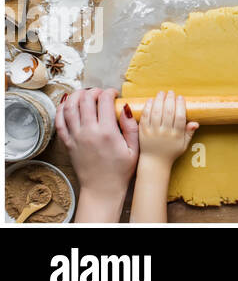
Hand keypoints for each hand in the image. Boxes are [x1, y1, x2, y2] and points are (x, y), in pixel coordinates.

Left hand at [56, 88, 137, 221]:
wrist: (102, 189)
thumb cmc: (121, 170)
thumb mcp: (135, 148)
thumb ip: (132, 126)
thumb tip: (126, 107)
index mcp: (107, 132)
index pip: (104, 100)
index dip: (110, 92)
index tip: (114, 94)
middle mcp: (89, 132)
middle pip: (85, 100)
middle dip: (93, 91)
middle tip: (100, 93)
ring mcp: (76, 137)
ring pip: (70, 108)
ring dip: (76, 96)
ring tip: (84, 94)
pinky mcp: (68, 144)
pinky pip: (59, 122)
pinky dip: (61, 110)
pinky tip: (67, 104)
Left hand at [136, 91, 197, 165]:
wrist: (154, 163)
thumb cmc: (170, 153)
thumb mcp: (184, 145)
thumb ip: (189, 133)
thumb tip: (195, 123)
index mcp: (176, 135)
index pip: (179, 117)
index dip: (180, 105)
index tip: (180, 97)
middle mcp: (164, 133)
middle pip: (167, 112)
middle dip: (169, 99)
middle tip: (171, 92)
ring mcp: (152, 132)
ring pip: (156, 112)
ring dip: (159, 101)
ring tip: (161, 93)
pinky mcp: (142, 132)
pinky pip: (144, 117)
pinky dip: (147, 108)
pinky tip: (150, 101)